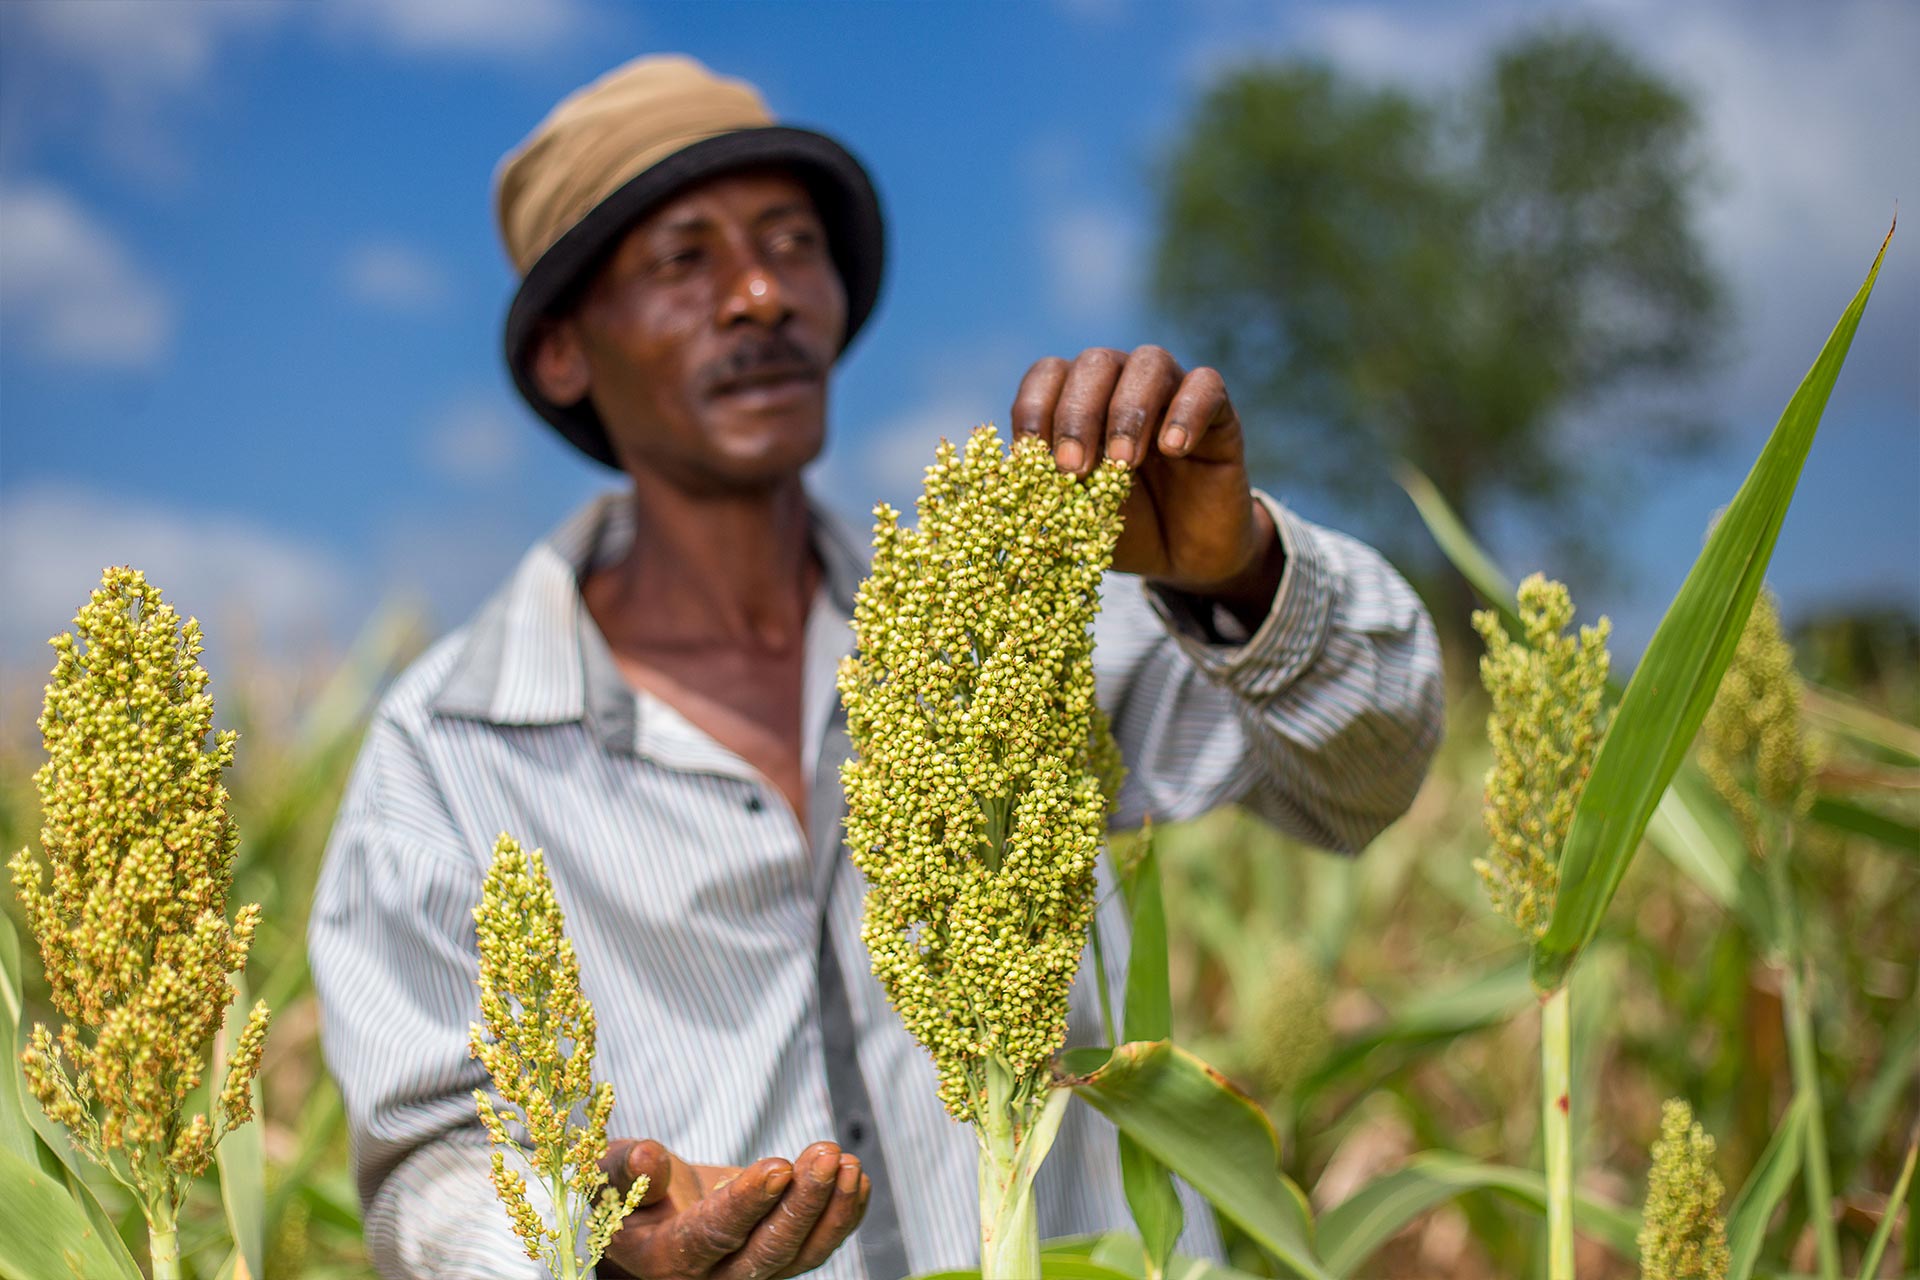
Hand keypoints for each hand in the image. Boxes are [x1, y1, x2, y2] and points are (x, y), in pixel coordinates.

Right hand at [596, 1138, 868, 1279]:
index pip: (714, 1233)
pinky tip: (858, 1180)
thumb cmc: (627, 1191)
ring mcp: (750, 1274)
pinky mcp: (776, 1262)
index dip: (748, 1202)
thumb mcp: (611, 1177)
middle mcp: (712, 1277)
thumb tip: (649, 1157)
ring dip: (831, 1210)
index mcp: (667, 1257)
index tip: (779, 1167)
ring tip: (849, 1162)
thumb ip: (628, 1170)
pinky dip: (843, 1218)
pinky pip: (816, 1249)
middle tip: (828, 1155)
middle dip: (803, 1203)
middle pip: (767, 1250)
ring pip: (799, 1254)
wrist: (650, 1218)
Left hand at [1011, 346, 1282, 615]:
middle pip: (1093, 364)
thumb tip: (1000, 480)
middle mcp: (1121, 384)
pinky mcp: (1219, 411)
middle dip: (1076, 415)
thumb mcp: (1073, 514)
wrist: (1181, 558)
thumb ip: (1045, 490)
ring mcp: (1172, 392)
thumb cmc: (1119, 528)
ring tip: (1122, 463)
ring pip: (1149, 363)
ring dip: (1127, 410)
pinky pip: (1207, 386)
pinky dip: (1186, 412)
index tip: (1031, 456)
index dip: (1036, 408)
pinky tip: (1173, 450)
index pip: (1048, 375)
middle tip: (1073, 468)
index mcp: (1077, 400)